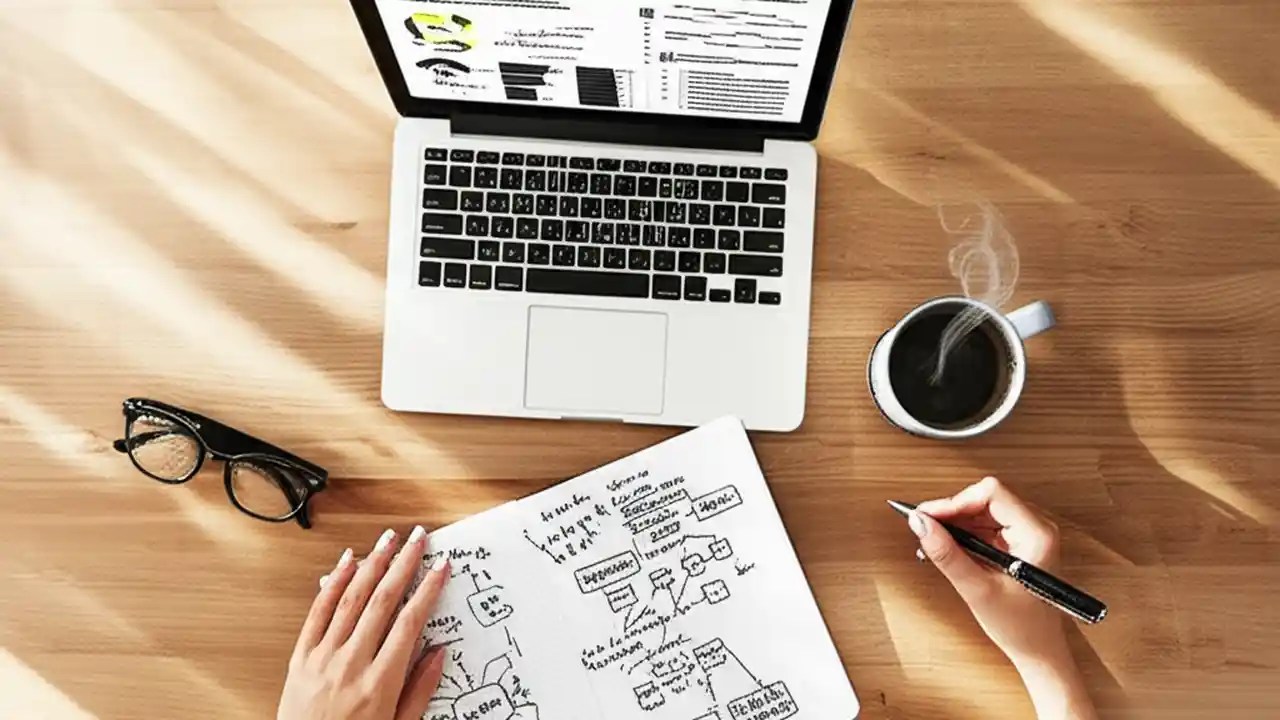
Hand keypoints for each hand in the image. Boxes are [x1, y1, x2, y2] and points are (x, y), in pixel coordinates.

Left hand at [278, 527, 449, 719]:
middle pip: (382, 601)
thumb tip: (438, 653)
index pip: (409, 623)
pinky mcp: (300, 658)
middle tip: (418, 540)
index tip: (440, 568)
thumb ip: (419, 690)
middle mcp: (350, 665)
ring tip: (388, 540)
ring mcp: (322, 658)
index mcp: (378, 683)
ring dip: (372, 563)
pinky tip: (345, 563)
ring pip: (351, 599)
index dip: (427, 590)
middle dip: (403, 564)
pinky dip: (333, 584)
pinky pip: (318, 612)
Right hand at [911, 477, 1096, 719]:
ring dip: (957, 522)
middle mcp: (1037, 528)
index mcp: (1037, 534)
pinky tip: (950, 548)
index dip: (955, 501)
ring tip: (934, 540)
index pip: (991, 493)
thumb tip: (921, 524)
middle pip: (985, 499)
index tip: (929, 515)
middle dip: (953, 511)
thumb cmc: (1022, 627)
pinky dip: (965, 533)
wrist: (1039, 651)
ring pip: (983, 510)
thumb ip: (947, 554)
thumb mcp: (977, 590)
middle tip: (925, 526)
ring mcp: (1029, 535)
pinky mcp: (1019, 543)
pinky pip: (987, 525)